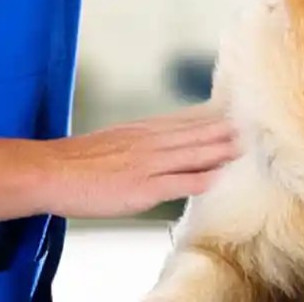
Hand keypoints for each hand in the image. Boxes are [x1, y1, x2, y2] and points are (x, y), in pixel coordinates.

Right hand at [33, 104, 240, 218]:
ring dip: (221, 150)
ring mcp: (147, 164)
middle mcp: (148, 143)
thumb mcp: (111, 142)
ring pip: (193, 154)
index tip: (234, 116)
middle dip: (224, 131)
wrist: (50, 171)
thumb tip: (156, 146)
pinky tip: (219, 177)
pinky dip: (201, 178)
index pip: (184, 123)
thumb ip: (136, 143)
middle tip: (252, 126)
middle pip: (195, 135)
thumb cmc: (75, 162)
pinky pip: (178, 182)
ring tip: (245, 146)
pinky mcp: (142, 187)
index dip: (211, 120)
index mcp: (140, 131)